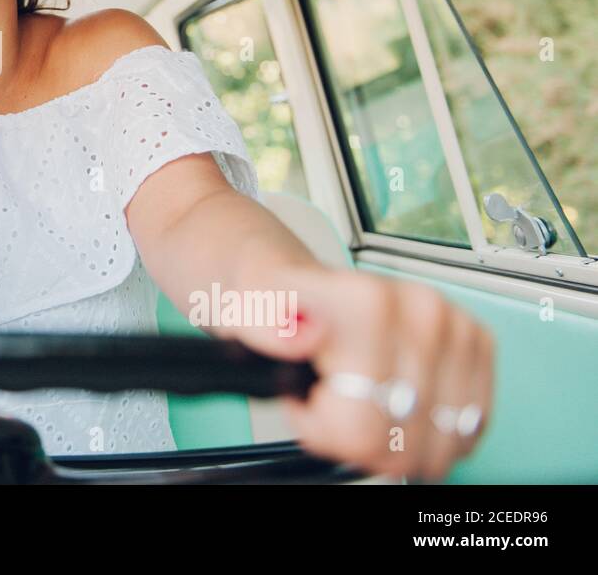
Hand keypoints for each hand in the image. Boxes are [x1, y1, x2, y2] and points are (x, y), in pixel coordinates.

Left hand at [229, 265, 493, 480]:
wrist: (290, 278)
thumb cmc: (271, 298)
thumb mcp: (246, 305)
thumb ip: (262, 319)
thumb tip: (300, 335)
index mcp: (372, 303)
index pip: (363, 427)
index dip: (321, 428)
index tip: (299, 399)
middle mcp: (425, 312)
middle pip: (400, 444)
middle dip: (353, 437)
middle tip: (325, 399)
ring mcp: (457, 331)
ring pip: (434, 448)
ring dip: (388, 439)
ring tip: (354, 399)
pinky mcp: (478, 351)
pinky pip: (463, 434)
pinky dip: (422, 433)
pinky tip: (387, 403)